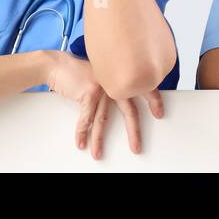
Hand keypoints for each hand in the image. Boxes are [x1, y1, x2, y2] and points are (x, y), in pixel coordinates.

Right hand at [45, 51, 165, 158]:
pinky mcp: (89, 92)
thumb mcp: (101, 76)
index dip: (154, 100)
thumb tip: (122, 101)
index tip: (160, 113)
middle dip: (133, 132)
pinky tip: (82, 142)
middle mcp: (115, 82)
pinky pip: (86, 118)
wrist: (58, 64)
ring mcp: (103, 87)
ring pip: (104, 119)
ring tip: (98, 154)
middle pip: (129, 110)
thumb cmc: (78, 72)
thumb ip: (112, 86)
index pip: (144, 89)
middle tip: (136, 148)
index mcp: (121, 78)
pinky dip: (82, 132)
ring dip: (99, 140)